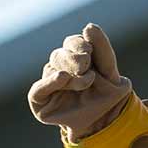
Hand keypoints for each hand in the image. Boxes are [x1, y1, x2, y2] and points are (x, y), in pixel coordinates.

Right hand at [27, 23, 133, 137]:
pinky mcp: (40, 100)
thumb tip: (88, 26)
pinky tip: (62, 77)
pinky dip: (49, 82)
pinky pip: (38, 89)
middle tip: (87, 68)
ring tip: (87, 82)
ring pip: (51, 70)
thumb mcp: (109, 70)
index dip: (79, 45)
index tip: (90, 52)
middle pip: (60, 55)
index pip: (72, 43)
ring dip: (70, 75)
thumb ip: (102, 48)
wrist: (107, 121)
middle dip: (75, 59)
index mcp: (74, 57)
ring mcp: (48, 83)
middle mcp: (58, 68)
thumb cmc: (108, 94)